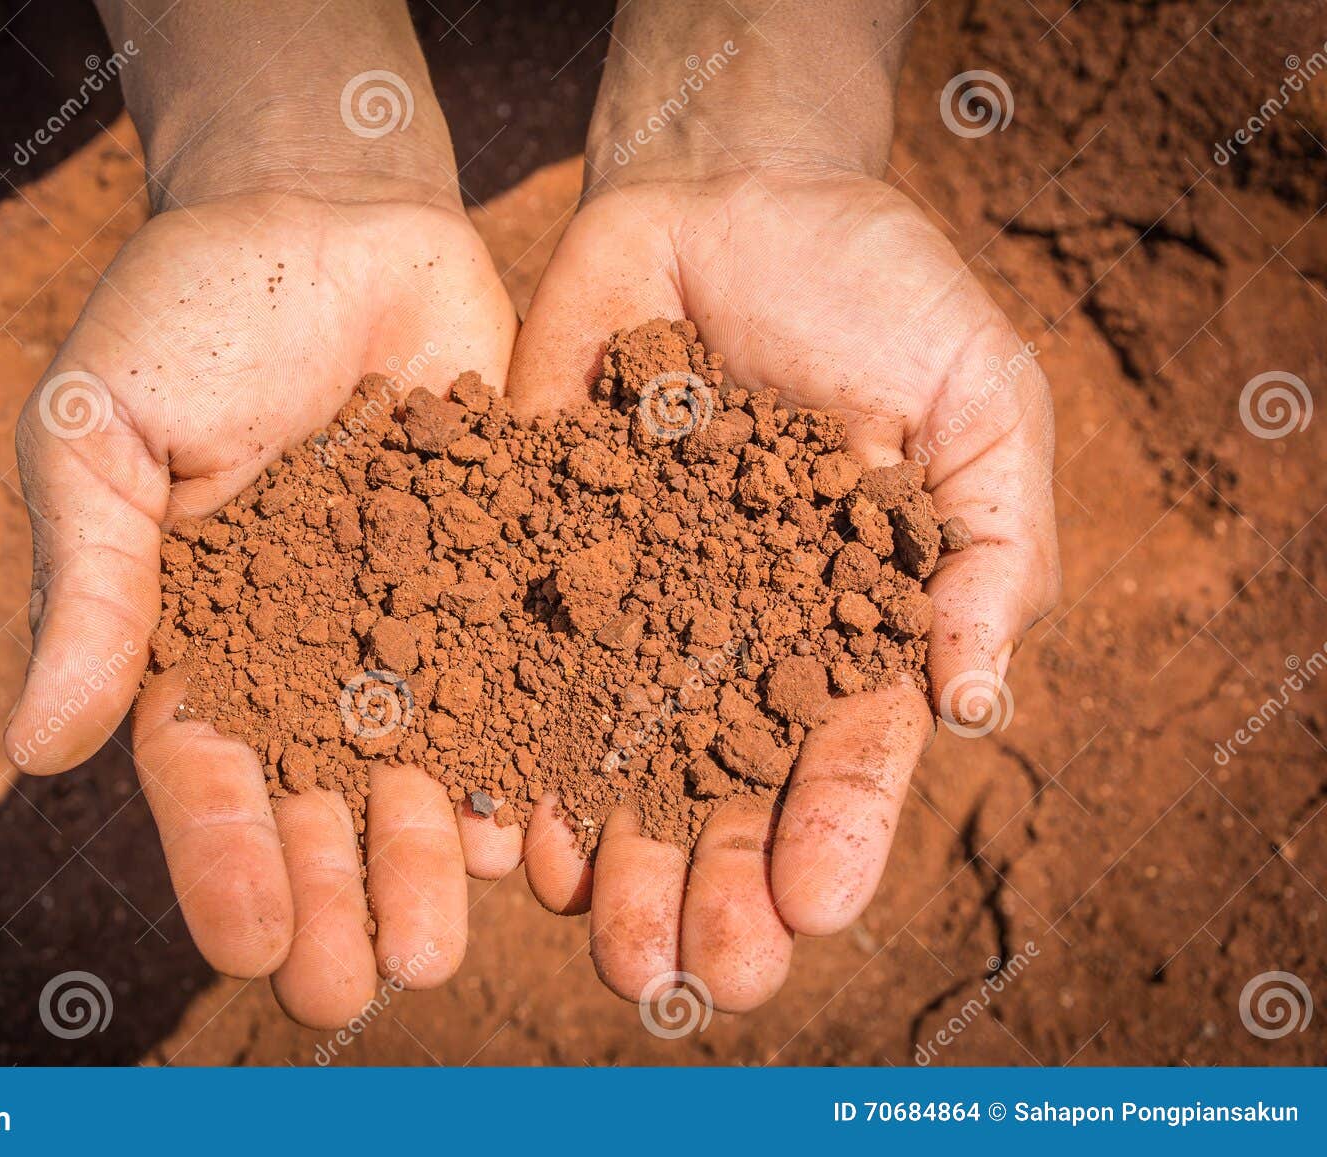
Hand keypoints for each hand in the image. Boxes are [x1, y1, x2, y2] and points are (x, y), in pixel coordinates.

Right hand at [6, 0, 518, 1026]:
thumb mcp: (104, 438)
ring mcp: (417, 613)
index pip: (207, 769)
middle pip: (327, 793)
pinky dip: (538, 752)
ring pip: (431, 756)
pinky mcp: (508, 565)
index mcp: (203, 633)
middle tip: (369, 984)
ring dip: (442, 853)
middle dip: (345, 888)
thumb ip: (91, 586)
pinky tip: (555, 833)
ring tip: (457, 940)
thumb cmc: (188, 314)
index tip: (256, 949)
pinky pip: (527, 674)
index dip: (227, 861)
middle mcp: (314, 646)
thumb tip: (34, 753)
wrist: (327, 215)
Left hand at [505, 167, 1058, 1010]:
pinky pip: (513, 660)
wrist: (736, 197)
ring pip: (609, 753)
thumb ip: (991, 552)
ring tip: (594, 936)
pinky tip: (498, 821)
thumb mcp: (978, 403)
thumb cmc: (881, 294)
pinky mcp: (533, 547)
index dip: (832, 836)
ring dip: (603, 853)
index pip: (842, 755)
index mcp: (842, 626)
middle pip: (716, 788)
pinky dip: (504, 739)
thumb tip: (976, 704)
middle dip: (704, 885)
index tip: (811, 913)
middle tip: (684, 975)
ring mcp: (628, 600)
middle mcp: (730, 639)